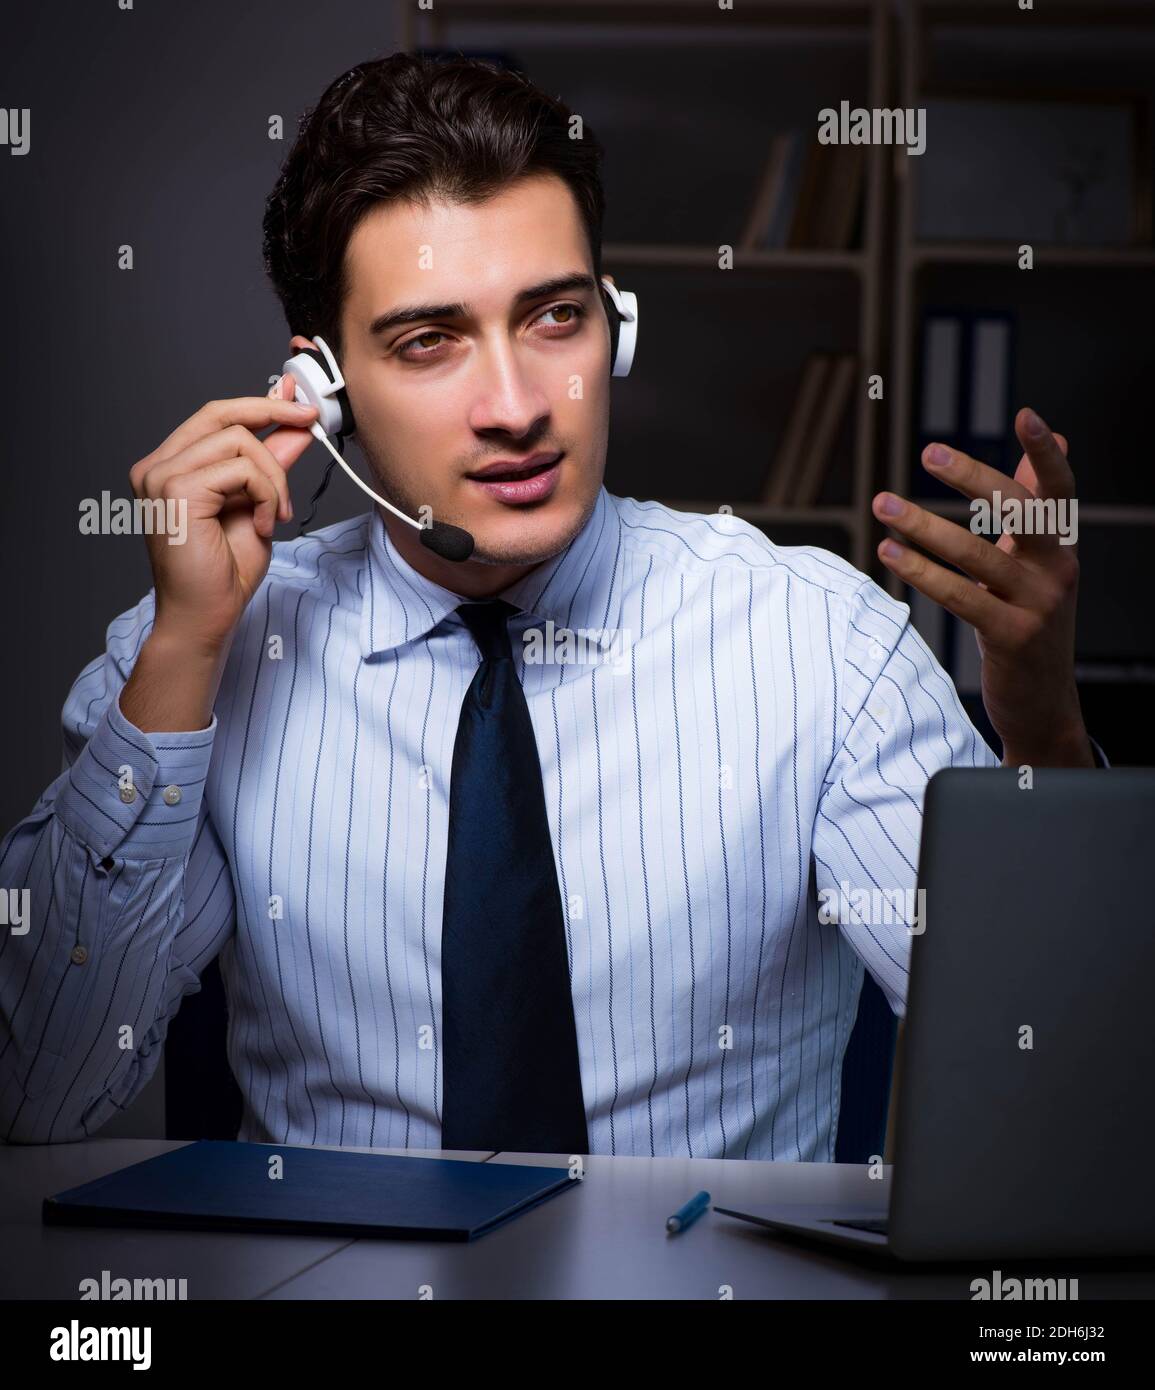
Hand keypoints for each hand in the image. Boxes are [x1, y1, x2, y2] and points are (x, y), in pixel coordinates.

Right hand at [128, 379, 317, 652]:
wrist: (205, 618)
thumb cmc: (224, 572)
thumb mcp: (259, 504)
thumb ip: (271, 464)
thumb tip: (294, 424)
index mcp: (170, 466)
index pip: (215, 416)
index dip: (260, 403)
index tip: (299, 404)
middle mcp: (157, 466)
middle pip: (222, 414)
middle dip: (274, 414)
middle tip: (312, 423)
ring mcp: (161, 476)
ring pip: (240, 441)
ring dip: (274, 479)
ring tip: (276, 516)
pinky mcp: (176, 491)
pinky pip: (242, 469)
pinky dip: (267, 494)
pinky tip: (265, 525)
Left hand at [871, 407, 1092, 767]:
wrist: (1043, 704)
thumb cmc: (1029, 625)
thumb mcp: (1037, 566)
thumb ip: (1036, 506)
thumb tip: (1056, 437)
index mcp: (1060, 548)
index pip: (1059, 492)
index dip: (1046, 454)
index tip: (1026, 415)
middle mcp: (1056, 571)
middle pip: (1018, 512)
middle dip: (971, 479)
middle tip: (927, 452)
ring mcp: (1036, 605)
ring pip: (975, 554)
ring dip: (923, 526)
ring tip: (883, 504)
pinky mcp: (1011, 637)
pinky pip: (959, 597)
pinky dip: (921, 572)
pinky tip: (890, 553)